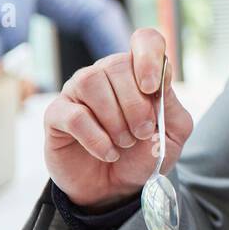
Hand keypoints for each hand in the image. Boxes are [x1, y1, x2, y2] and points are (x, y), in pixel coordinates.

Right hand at [44, 28, 193, 209]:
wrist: (117, 189)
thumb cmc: (144, 154)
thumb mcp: (172, 133)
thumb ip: (171, 103)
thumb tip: (163, 71)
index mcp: (138, 72)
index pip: (145, 40)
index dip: (149, 57)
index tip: (153, 89)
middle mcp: (107, 75)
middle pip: (117, 65)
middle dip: (136, 105)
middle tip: (143, 133)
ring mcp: (78, 92)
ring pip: (92, 83)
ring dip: (114, 119)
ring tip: (124, 142)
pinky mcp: (56, 115)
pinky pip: (74, 115)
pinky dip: (96, 137)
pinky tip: (108, 152)